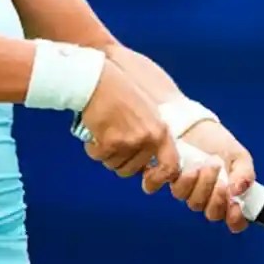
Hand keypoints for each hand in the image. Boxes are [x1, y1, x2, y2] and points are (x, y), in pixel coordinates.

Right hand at [80, 63, 180, 185]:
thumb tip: (146, 166)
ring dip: (106, 154)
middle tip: (112, 142)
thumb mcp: (147, 113)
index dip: (159, 179)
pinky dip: (92, 148)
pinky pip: (98, 157)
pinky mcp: (110, 142)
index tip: (147, 182)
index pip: (170, 167)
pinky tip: (94, 131)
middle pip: (132, 170)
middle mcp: (147, 139)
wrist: (98, 80)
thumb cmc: (120, 93)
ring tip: (104, 132)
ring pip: (114, 165)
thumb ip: (151, 136)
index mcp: (160, 131)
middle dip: (120, 161)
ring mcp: (129, 142)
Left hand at [152, 120, 254, 233]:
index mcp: (228, 196)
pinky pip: (175, 192)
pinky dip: (181, 179)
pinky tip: (187, 166)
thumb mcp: (239, 156)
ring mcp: (188, 191)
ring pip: (193, 202)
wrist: (194, 125)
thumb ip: (245, 174)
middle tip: (219, 173)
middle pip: (212, 213)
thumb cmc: (218, 143)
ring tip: (204, 164)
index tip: (236, 206)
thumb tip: (238, 191)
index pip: (235, 222)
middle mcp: (208, 198)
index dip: (235, 219)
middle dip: (217, 196)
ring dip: (200, 184)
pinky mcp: (169, 181)